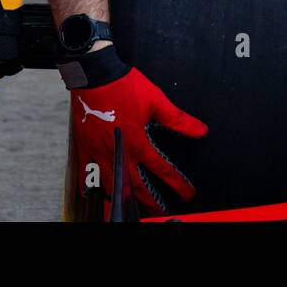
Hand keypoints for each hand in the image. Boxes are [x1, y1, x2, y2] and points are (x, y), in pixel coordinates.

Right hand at [69, 57, 207, 214]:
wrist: (95, 76)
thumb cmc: (124, 86)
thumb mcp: (156, 101)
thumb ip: (178, 120)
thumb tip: (201, 130)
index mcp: (138, 143)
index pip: (162, 170)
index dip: (177, 184)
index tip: (188, 194)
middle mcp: (119, 152)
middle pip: (137, 187)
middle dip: (151, 203)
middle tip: (162, 211)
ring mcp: (100, 153)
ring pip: (113, 186)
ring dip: (125, 200)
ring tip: (134, 209)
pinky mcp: (86, 148)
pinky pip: (87, 175)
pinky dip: (93, 188)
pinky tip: (99, 194)